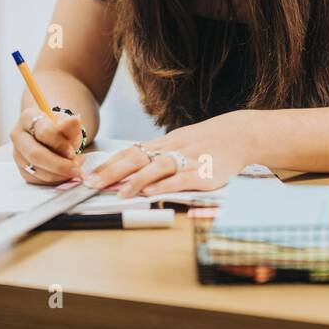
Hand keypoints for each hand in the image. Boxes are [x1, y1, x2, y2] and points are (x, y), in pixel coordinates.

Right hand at [10, 107, 83, 185]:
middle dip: (58, 165)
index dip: (59, 144)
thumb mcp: (67, 124)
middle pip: (35, 154)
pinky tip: (66, 173)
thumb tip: (76, 120)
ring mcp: (18, 154)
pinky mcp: (22, 169)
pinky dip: (55, 180)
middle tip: (76, 169)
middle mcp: (18, 135)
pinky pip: (38, 180)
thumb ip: (70, 125)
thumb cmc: (59, 128)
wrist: (52, 136)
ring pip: (36, 170)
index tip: (72, 153)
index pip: (43, 132)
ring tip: (74, 168)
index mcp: (27, 117)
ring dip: (59, 174)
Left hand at [82, 111, 254, 197]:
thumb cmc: (207, 142)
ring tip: (121, 194)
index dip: (108, 163)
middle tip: (93, 184)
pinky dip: (166, 185)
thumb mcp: (179, 143)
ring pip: (158, 167)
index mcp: (164, 143)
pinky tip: (152, 192)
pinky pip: (182, 179)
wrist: (240, 135)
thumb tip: (129, 169)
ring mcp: (188, 160)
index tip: (88, 174)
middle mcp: (172, 149)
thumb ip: (157, 156)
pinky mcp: (205, 173)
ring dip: (137, 180)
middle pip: (137, 157)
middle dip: (113, 172)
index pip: (130, 151)